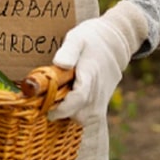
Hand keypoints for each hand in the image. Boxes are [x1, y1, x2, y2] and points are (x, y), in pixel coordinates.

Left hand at [48, 2, 147, 123]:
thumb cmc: (91, 40)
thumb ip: (68, 51)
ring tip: (57, 98)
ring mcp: (100, 104)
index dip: (60, 108)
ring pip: (80, 121)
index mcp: (90, 77)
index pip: (77, 100)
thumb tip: (60, 63)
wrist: (114, 44)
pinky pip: (86, 121)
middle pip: (76, 115)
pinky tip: (66, 103)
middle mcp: (97, 95)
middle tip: (47, 99)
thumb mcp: (77, 39)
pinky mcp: (100, 109)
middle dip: (59, 111)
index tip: (45, 108)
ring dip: (66, 114)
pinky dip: (74, 116)